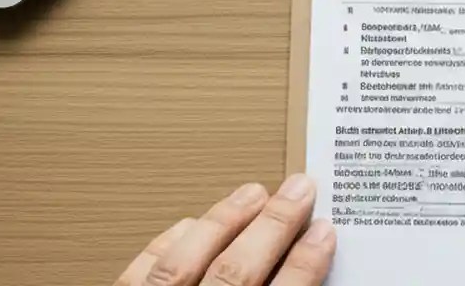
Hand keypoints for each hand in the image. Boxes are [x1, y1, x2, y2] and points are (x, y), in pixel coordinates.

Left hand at [115, 174, 335, 285]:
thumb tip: (308, 261)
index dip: (306, 261)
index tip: (324, 231)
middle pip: (237, 271)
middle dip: (274, 225)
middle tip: (299, 189)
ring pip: (185, 263)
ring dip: (224, 221)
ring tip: (252, 192)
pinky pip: (140, 274)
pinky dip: (167, 245)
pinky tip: (188, 224)